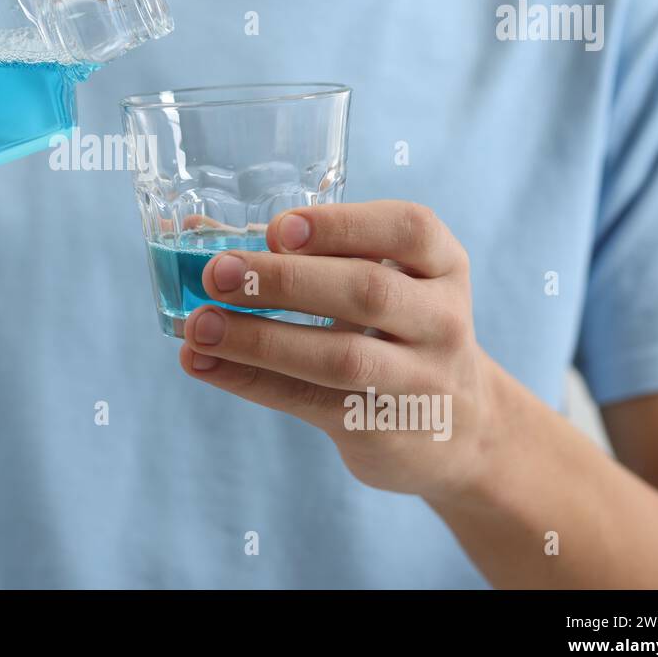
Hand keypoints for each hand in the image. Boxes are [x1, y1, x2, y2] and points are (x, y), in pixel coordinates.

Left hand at [178, 200, 502, 498]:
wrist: (460, 430)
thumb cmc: (397, 332)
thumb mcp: (380, 282)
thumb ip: (302, 253)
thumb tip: (197, 230)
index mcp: (442, 265)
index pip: (409, 229)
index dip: (341, 225)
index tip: (277, 228)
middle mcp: (442, 319)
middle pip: (367, 291)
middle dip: (285, 281)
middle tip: (217, 274)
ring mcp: (421, 379)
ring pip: (341, 356)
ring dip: (260, 338)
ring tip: (199, 325)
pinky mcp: (385, 428)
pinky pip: (311, 400)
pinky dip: (251, 380)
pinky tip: (204, 364)